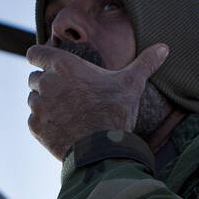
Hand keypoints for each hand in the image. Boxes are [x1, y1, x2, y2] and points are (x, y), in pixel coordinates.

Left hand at [26, 42, 169, 160]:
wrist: (104, 150)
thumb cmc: (116, 113)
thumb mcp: (131, 84)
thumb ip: (144, 63)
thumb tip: (164, 47)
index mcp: (65, 65)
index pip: (35, 53)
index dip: (39, 57)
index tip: (45, 64)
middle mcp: (47, 82)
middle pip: (34, 78)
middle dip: (46, 84)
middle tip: (66, 96)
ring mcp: (39, 106)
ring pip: (33, 100)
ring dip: (44, 105)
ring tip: (66, 114)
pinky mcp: (36, 127)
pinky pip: (34, 121)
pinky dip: (44, 124)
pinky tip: (63, 129)